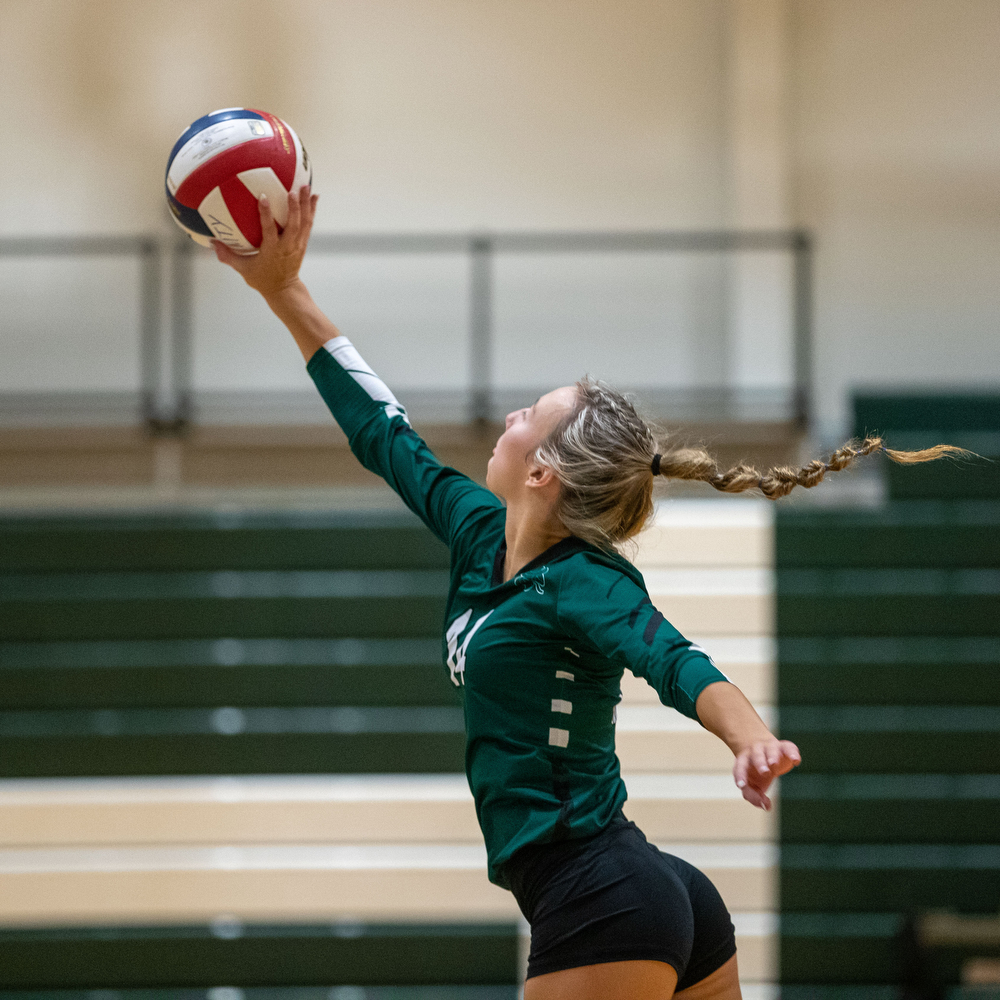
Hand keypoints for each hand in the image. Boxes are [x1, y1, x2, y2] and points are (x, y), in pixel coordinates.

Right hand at [212, 185, 317, 299]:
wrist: (284, 290)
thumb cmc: (262, 279)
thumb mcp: (243, 269)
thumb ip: (228, 256)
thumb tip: (212, 242)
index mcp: (272, 250)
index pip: (269, 229)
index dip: (266, 213)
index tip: (263, 196)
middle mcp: (287, 246)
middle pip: (294, 224)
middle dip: (295, 206)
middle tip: (294, 189)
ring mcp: (297, 245)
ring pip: (304, 222)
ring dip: (307, 204)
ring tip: (307, 186)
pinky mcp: (303, 244)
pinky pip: (308, 225)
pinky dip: (312, 210)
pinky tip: (315, 197)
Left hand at [733, 737, 800, 810]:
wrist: (763, 748)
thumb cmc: (755, 771)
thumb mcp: (752, 783)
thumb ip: (754, 796)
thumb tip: (766, 806)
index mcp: (744, 760)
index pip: (740, 767)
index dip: (740, 776)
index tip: (741, 785)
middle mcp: (756, 751)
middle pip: (756, 756)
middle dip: (760, 763)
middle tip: (764, 772)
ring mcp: (770, 748)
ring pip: (771, 750)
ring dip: (772, 756)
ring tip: (774, 764)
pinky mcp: (784, 747)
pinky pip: (788, 748)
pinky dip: (792, 753)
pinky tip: (795, 761)